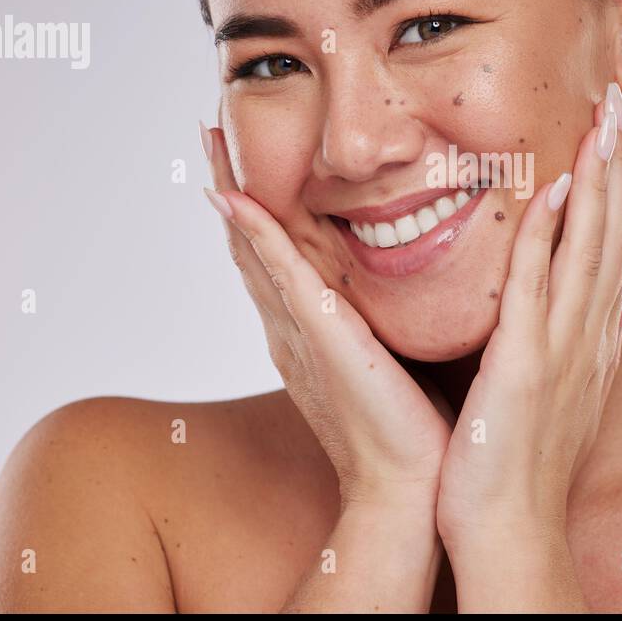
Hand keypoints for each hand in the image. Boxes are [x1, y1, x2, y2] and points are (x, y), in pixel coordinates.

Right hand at [200, 122, 452, 511]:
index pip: (278, 257)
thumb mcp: (394, 360)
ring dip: (231, 192)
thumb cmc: (411, 431)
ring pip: (255, 249)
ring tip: (209, 142)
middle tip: (209, 133)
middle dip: (231, 187)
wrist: (412, 487)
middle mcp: (293, 328)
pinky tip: (232, 197)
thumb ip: (385, 324)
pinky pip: (279, 275)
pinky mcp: (318, 337)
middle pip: (251, 245)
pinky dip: (254, 235)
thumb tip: (404, 293)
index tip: (245, 160)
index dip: (258, 209)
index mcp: (312, 333)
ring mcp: (298, 331)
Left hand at [435, 82, 621, 552]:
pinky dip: (550, 234)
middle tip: (621, 105)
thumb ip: (565, 341)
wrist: (509, 529)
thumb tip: (580, 305)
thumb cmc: (517, 467)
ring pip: (590, 247)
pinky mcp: (525, 363)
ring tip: (605, 122)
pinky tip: (553, 187)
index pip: (614, 248)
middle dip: (620, 166)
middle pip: (615, 234)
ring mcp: (562, 347)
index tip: (618, 138)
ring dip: (600, 180)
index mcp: (591, 340)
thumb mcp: (553, 392)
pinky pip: (539, 286)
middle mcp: (588, 336)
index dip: (620, 190)